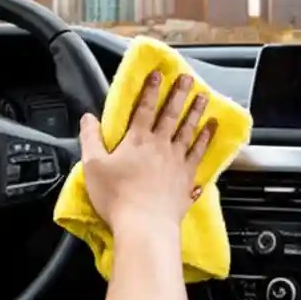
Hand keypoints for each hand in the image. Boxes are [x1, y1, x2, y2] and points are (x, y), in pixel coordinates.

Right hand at [78, 71, 217, 238]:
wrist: (145, 225)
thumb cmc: (116, 197)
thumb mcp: (93, 166)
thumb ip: (90, 139)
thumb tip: (88, 117)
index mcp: (137, 140)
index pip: (144, 108)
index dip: (151, 89)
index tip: (158, 74)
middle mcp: (160, 145)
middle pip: (171, 114)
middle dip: (179, 93)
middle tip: (188, 77)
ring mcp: (177, 160)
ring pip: (189, 129)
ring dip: (196, 111)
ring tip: (204, 96)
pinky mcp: (187, 177)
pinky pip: (200, 153)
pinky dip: (207, 139)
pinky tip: (212, 129)